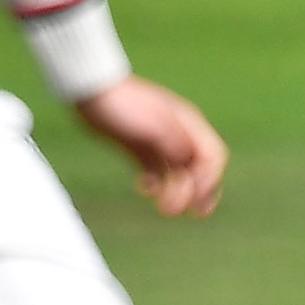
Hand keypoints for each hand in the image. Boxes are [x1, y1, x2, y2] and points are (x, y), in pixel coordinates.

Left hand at [73, 76, 227, 218]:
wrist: (91, 91)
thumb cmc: (123, 105)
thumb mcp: (153, 127)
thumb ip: (175, 146)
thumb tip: (190, 165)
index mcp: (188, 124)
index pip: (213, 157)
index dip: (210, 181)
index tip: (196, 200)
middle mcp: (178, 133)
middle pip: (199, 168)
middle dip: (198, 192)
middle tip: (190, 213)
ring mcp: (158, 141)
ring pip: (178, 172)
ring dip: (177, 192)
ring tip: (165, 208)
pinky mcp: (139, 148)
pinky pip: (155, 171)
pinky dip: (156, 184)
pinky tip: (143, 187)